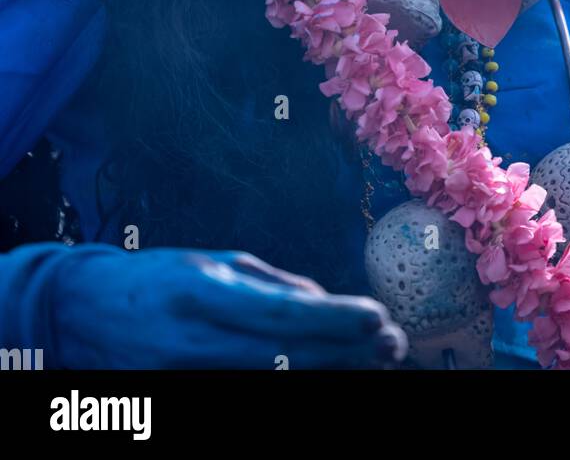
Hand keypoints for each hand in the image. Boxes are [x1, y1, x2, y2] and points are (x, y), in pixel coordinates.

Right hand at [51, 246, 406, 368]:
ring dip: (328, 375)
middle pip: (287, 358)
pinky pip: (248, 397)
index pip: (282, 311)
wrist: (80, 314)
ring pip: (274, 384)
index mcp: (202, 291)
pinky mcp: (180, 401)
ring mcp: (185, 378)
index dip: (336, 319)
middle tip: (394, 346)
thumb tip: (328, 304)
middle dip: (347, 354)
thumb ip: (273, 286)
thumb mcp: (213, 263)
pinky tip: (323, 377)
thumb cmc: (157, 280)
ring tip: (370, 363)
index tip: (379, 317)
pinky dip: (292, 388)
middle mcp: (194, 340)